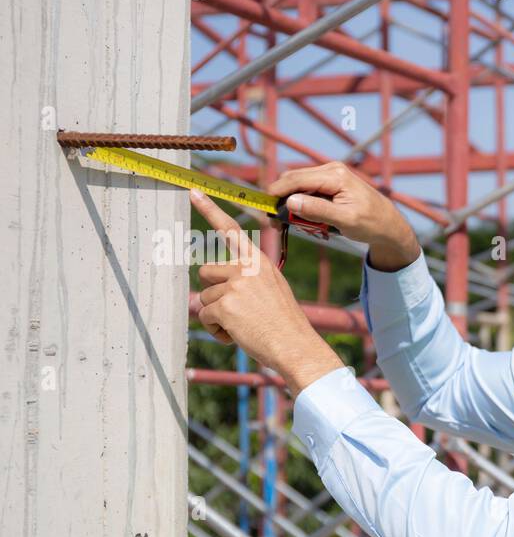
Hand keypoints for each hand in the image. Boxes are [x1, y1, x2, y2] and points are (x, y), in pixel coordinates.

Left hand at [191, 189, 343, 396]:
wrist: (296, 345)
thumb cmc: (286, 324)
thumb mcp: (272, 292)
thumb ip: (246, 283)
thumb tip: (214, 293)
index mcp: (260, 262)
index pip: (231, 231)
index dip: (210, 210)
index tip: (194, 192)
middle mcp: (247, 269)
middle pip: (207, 272)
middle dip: (213, 293)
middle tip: (236, 311)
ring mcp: (236, 285)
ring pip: (204, 298)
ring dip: (217, 317)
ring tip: (243, 327)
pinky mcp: (225, 304)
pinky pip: (205, 317)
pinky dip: (216, 330)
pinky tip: (237, 336)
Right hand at [267, 161, 421, 269]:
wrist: (389, 224)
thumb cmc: (371, 223)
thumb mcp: (345, 221)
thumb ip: (317, 210)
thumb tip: (289, 202)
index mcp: (335, 176)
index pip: (296, 179)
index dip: (276, 193)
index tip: (263, 210)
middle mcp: (331, 169)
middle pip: (293, 179)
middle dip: (280, 200)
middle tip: (273, 223)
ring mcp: (330, 174)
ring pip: (297, 185)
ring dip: (291, 204)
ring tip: (289, 225)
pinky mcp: (330, 182)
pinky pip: (307, 190)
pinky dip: (302, 204)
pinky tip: (306, 220)